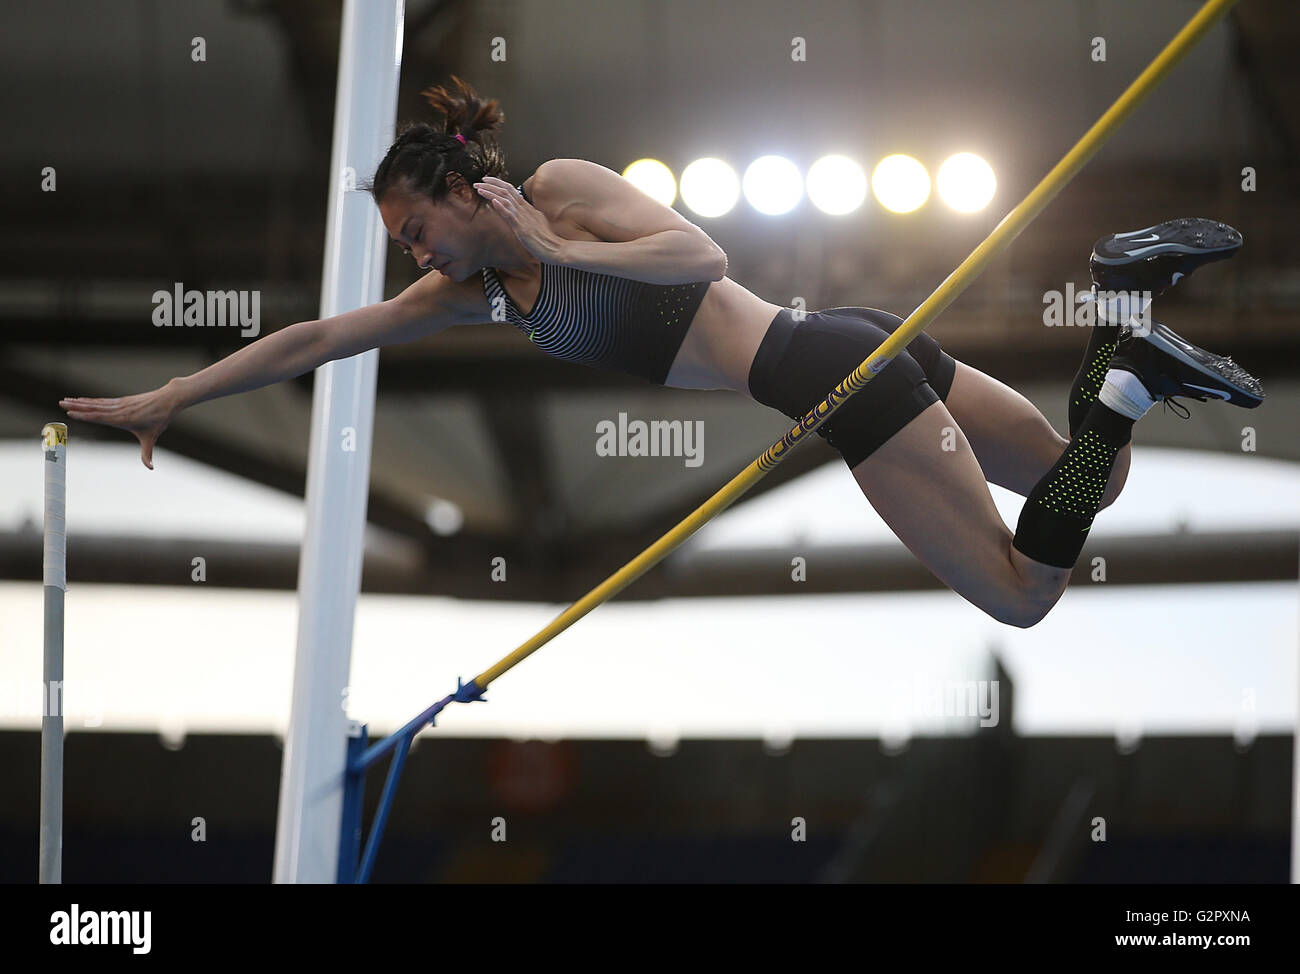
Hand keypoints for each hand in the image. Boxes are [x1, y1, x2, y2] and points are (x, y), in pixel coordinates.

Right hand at [59, 384, 180, 469]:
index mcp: (123, 419)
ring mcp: (120, 404)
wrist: (167, 400)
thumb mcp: (152, 438)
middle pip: (94, 408)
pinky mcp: (122, 400)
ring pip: (97, 403)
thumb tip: (150, 468)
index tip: (71, 412)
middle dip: (77, 406)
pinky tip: (83, 399)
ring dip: (81, 401)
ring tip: (66, 399)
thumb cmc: (159, 420)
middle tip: (60, 403)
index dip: (85, 415)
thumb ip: (147, 454)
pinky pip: (103, 401)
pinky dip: (92, 400)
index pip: (100, 417)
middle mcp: (119, 410)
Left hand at [474, 176, 567, 262]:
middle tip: (478, 182)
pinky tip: (493, 201)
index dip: (498, 184)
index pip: (511, 190)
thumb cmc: (547, 240)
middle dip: (491, 184)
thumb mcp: (537, 223)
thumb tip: (521, 214)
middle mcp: (525, 210)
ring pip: (506, 200)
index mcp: (528, 208)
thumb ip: (528, 217)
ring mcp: (524, 218)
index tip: (487, 181)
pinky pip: (510, 216)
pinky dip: (501, 207)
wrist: (557, 250)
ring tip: (479, 189)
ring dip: (491, 193)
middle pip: (507, 191)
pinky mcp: (522, 229)